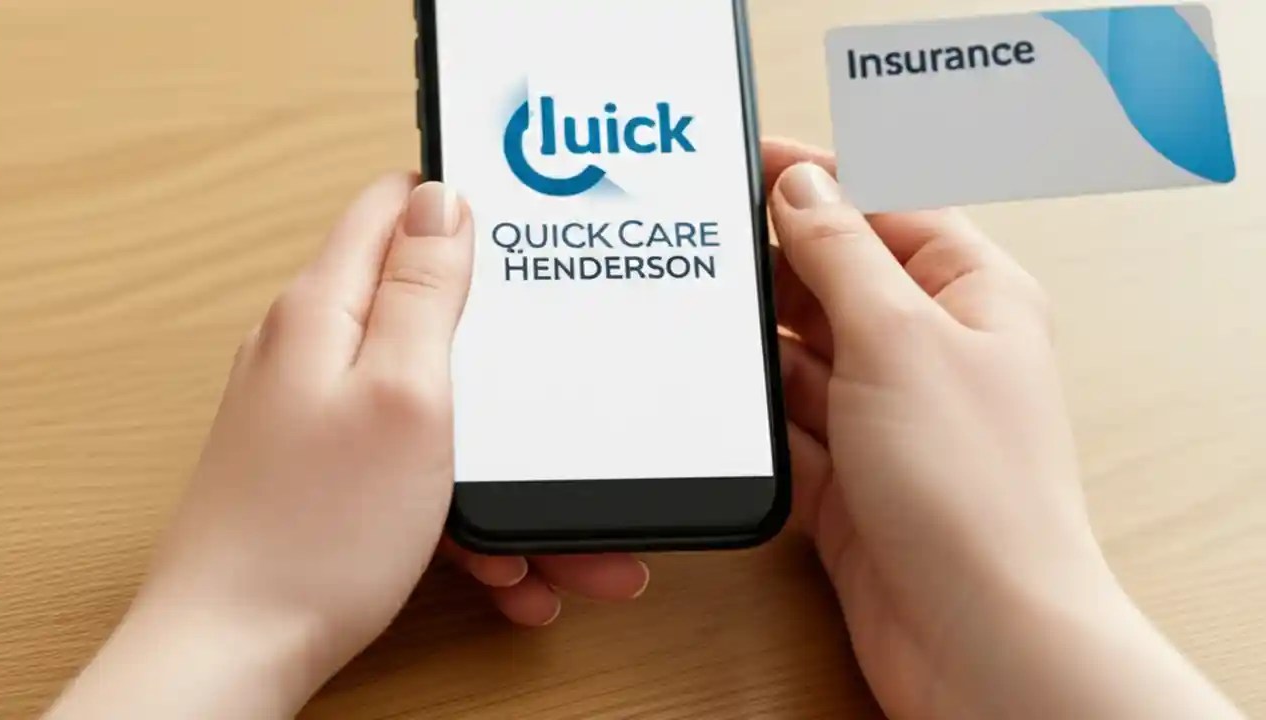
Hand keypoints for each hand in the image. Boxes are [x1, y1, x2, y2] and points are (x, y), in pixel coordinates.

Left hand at [46, 174, 645, 719]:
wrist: (236, 651)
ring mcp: (315, 412)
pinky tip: (500, 560)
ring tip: (544, 532)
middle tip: (557, 401)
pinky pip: (413, 467)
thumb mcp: (403, 391)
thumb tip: (441, 199)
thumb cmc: (317, 532)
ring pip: (434, 407)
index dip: (464, 207)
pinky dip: (460, 505)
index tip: (527, 238)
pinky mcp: (323, 469)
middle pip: (427, 315)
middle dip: (502, 363)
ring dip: (493, 457)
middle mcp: (311, 350)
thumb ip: (424, 288)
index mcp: (324, 310)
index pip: (394, 206)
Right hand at [764, 138, 1242, 718]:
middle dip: (779, 267)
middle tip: (710, 251)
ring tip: (708, 332)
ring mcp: (888, 418)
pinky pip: (788, 427)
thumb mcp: (899, 338)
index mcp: (972, 295)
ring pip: (805, 355)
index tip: (749, 159)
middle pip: (838, 279)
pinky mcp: (849, 478)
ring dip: (762, 349)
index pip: (888, 205)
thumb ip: (843, 254)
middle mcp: (932, 352)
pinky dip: (758, 419)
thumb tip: (802, 186)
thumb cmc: (976, 493)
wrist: (976, 637)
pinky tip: (727, 409)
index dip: (821, 178)